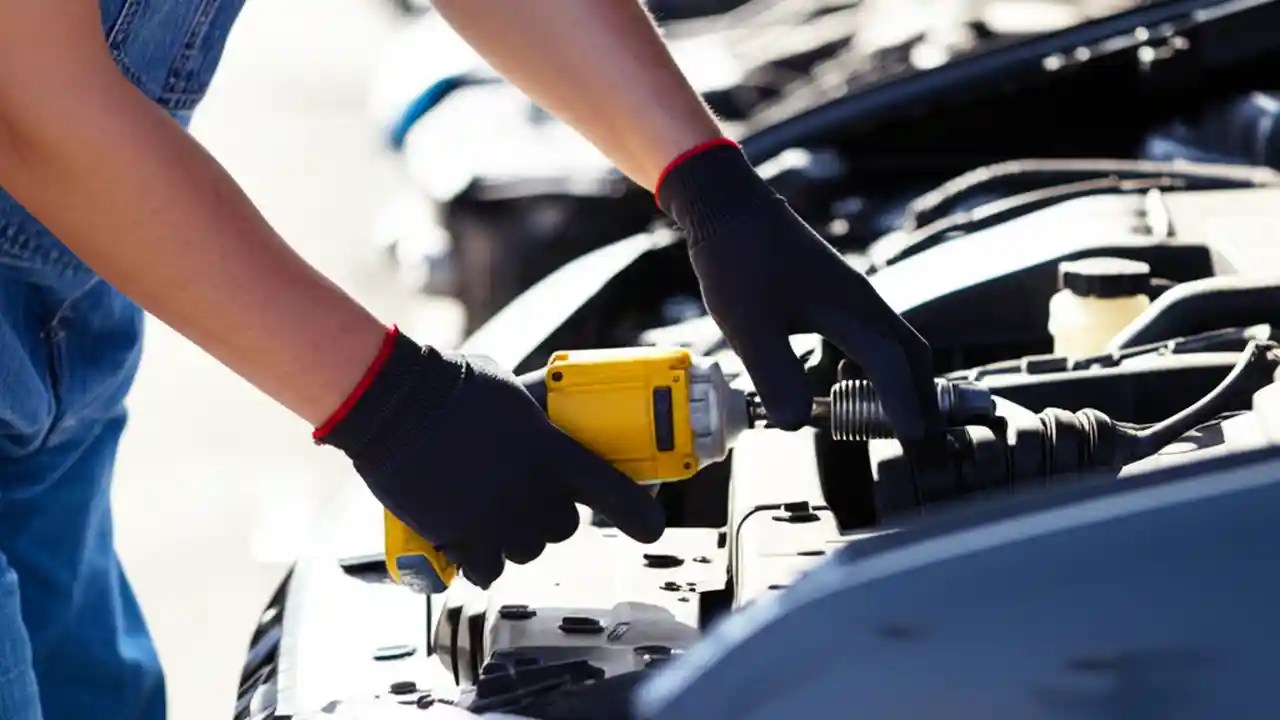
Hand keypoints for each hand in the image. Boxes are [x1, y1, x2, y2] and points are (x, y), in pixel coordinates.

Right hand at [316, 329, 664, 588]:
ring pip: (524, 551)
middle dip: (545, 516)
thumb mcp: (511, 389)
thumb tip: (549, 404)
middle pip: (563, 528)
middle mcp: (537, 495)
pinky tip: (464, 540)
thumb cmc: (450, 384)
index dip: (639, 515)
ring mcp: (501, 522)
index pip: (616, 494)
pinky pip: (486, 570)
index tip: (650, 525)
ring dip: (510, 538)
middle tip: (519, 496)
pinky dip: (477, 561)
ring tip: (482, 509)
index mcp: (557, 454)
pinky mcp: (464, 541)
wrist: (394, 405)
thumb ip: (537, 412)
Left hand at [657, 141, 939, 439]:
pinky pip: (870, 331)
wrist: (726, 205)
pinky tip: (842, 376)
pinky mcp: (832, 289)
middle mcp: (861, 301)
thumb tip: (796, 422)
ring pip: (892, 342)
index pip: (893, 368)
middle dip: (918, 396)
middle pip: (910, 353)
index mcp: (850, 311)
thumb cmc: (738, 260)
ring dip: (897, 378)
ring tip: (884, 414)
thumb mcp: (751, 328)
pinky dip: (872, 361)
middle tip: (916, 434)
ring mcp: (849, 293)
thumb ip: (776, 377)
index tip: (914, 440)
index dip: (905, 407)